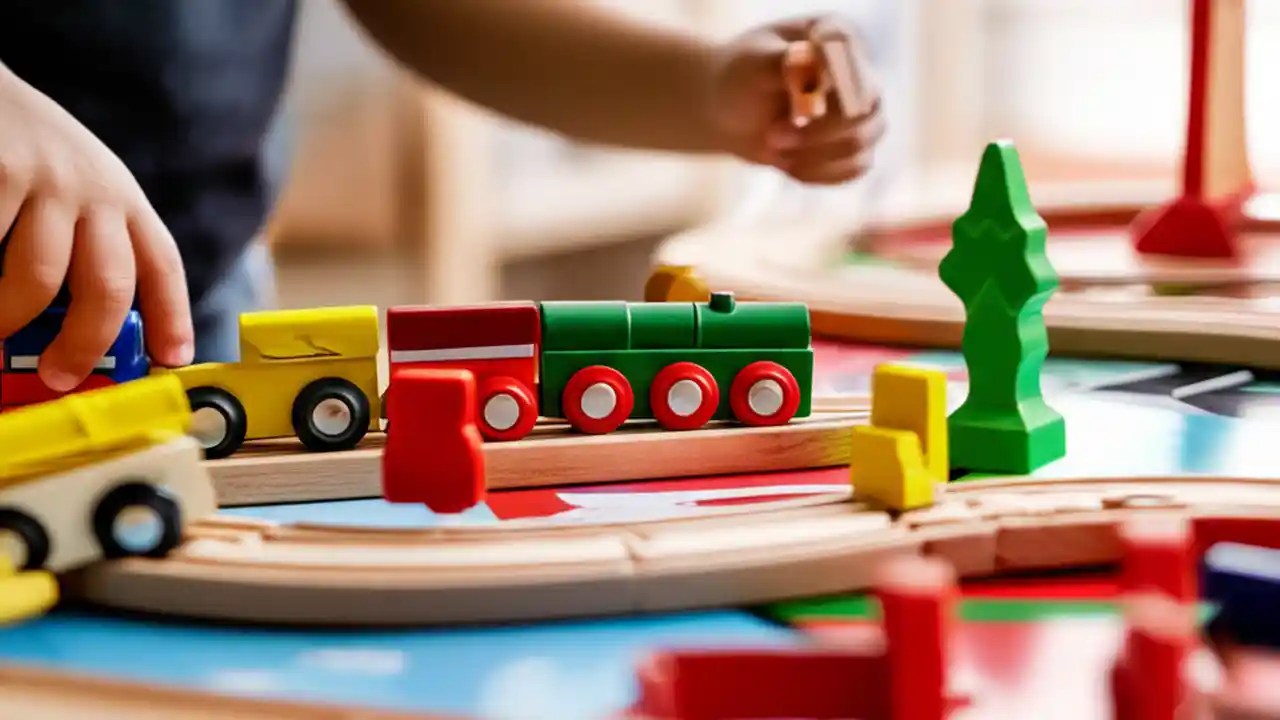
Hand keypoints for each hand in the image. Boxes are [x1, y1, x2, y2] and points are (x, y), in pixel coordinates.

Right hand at [0, 64, 191, 391]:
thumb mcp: (72, 186)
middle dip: (86, 343)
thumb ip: (84, 241)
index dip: (173, 316)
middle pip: (111, 285)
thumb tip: (77, 324)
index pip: (162, 264)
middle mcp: (96, 189)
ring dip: (11, 320)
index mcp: (121, 198)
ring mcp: (46, 180)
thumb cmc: (20, 147)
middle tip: (58, 376)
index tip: (173, 359)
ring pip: (41, 279)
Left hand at [707, 15, 884, 184]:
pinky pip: (856, 167)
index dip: (834, 95)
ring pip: (862, 144)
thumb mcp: (752, 65)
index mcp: (836, 36)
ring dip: (814, 156)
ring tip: (774, 148)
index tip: (798, 111)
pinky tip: (789, 165)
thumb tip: (811, 66)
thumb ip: (783, 63)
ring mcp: (860, 108)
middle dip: (817, 135)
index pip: (854, 66)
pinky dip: (819, 173)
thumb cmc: (739, 78)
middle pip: (865, 112)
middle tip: (771, 137)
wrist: (729, 110)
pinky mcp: (854, 142)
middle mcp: (856, 70)